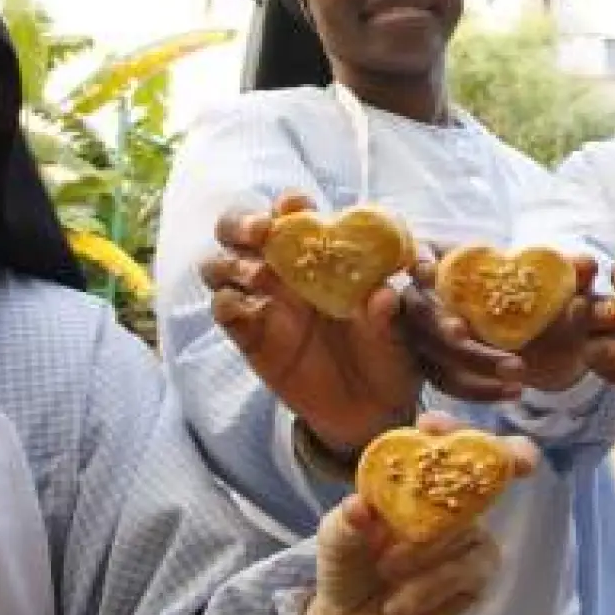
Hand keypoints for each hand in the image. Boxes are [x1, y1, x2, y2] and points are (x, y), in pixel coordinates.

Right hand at [201, 192, 421, 454]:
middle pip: (237, 230)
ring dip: (231, 262)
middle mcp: (283, 271)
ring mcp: (262, 302)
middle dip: (240, 222)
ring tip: (262, 276)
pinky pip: (223, 309)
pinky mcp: (249, 336)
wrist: (371, 409)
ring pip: (219, 265)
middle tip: (261, 231)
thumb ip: (386, 312)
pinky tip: (251, 310)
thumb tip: (383, 294)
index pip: (292, 214)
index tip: (298, 207)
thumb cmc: (388, 353)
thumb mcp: (395, 331)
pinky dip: (228, 303)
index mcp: (319, 254)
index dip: (289, 205)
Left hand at [293, 413, 537, 614]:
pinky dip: (431, 585)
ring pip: (468, 529)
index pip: (442, 443)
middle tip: (523, 459)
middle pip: (489, 469)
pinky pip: (468, 570)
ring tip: (387, 572)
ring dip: (425, 553)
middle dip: (510, 455)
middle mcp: (450, 500)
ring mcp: (469, 535)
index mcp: (417, 478)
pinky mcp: (476, 574)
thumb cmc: (347, 566)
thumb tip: (359, 507)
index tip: (433, 427)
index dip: (448, 429)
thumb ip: (346, 523)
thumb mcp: (335, 540)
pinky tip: (399, 602)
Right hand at [409, 251, 600, 394]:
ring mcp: (424, 337)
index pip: (420, 256)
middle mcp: (425, 297)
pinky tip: (515, 392)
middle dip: (440, 323)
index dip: (420, 262)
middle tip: (462, 331)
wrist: (532, 329)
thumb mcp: (552, 279)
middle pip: (423, 313)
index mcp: (444, 261)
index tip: (428, 268)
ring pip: (436, 354)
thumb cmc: (531, 291)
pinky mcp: (436, 368)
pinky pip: (450, 383)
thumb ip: (566, 269)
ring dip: (472, 362)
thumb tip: (587, 263)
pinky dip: (480, 390)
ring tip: (517, 371)